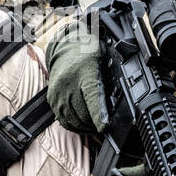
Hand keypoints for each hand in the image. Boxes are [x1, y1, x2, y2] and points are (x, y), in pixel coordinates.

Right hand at [45, 20, 109, 134]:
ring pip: (73, 119)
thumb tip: (122, 99)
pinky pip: (63, 120)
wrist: (65, 49)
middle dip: (95, 123)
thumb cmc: (87, 55)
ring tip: (95, 127)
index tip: (105, 127)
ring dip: (85, 126)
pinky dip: (74, 126)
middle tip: (105, 126)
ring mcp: (59, 93)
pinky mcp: (52, 100)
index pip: (92, 97)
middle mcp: (69, 84)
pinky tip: (82, 126)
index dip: (99, 115)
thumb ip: (110, 80)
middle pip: (83, 113)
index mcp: (85, 73)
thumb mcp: (103, 62)